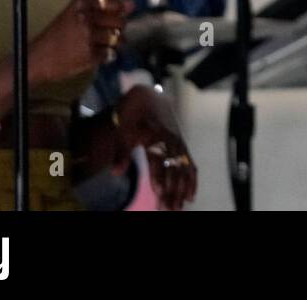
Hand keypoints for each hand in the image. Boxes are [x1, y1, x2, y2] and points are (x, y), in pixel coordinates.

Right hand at [30, 0, 132, 84]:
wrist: (36, 59)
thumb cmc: (57, 35)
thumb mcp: (74, 14)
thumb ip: (102, 8)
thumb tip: (133, 4)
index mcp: (81, 4)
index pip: (112, 3)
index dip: (119, 10)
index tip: (117, 14)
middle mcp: (85, 18)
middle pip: (119, 21)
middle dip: (117, 29)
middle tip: (104, 34)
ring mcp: (88, 36)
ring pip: (118, 38)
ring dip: (114, 44)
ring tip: (99, 45)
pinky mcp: (90, 54)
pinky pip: (111, 54)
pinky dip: (106, 56)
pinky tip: (93, 55)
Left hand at [115, 85, 196, 209]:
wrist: (147, 97)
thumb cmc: (133, 114)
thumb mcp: (123, 130)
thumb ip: (121, 152)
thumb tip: (116, 173)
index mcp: (161, 136)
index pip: (163, 160)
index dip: (161, 177)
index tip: (159, 193)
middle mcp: (174, 141)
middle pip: (176, 169)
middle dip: (174, 190)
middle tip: (171, 209)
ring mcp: (180, 144)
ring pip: (185, 170)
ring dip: (183, 189)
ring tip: (179, 207)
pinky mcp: (181, 148)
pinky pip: (190, 166)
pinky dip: (191, 181)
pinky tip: (191, 196)